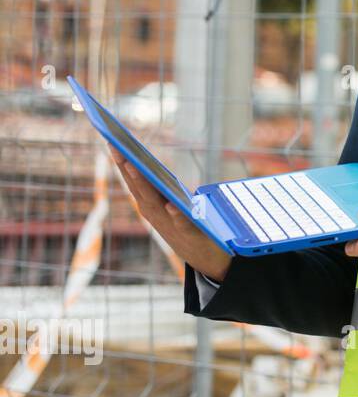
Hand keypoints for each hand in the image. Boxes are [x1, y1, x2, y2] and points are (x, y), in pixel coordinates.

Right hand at [107, 146, 232, 281]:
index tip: (111, 139)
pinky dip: (175, 213)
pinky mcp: (189, 234)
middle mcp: (154, 213)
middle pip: (138, 187)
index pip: (133, 179)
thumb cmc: (186, 224)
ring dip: (143, 184)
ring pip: (153, 202)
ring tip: (133, 165)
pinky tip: (170, 203)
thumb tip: (149, 161)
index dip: (122, 161)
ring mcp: (169, 224)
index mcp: (150, 203)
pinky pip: (181, 222)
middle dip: (126, 166)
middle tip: (116, 145)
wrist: (206, 257)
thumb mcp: (169, 203)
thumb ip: (160, 186)